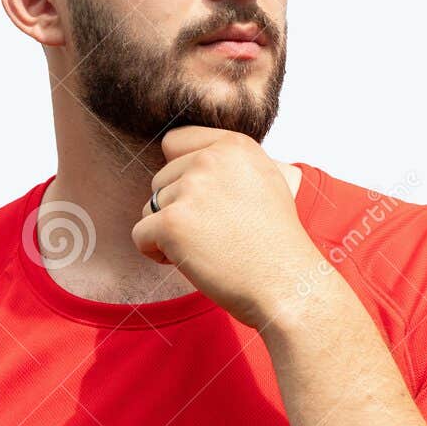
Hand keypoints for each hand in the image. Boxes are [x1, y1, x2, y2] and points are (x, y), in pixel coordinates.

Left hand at [131, 126, 322, 327]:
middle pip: (160, 179)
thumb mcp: (264, 181)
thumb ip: (227, 163)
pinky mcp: (172, 223)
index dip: (181, 174)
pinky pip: (140, 235)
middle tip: (213, 233)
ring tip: (207, 248)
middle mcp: (210, 160)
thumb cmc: (275, 243)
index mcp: (234, 145)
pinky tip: (190, 261)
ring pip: (149, 208)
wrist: (286, 284)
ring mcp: (190, 190)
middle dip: (176, 208)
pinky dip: (156, 253)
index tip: (204, 201)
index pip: (175, 142)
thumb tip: (183, 159)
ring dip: (168, 232)